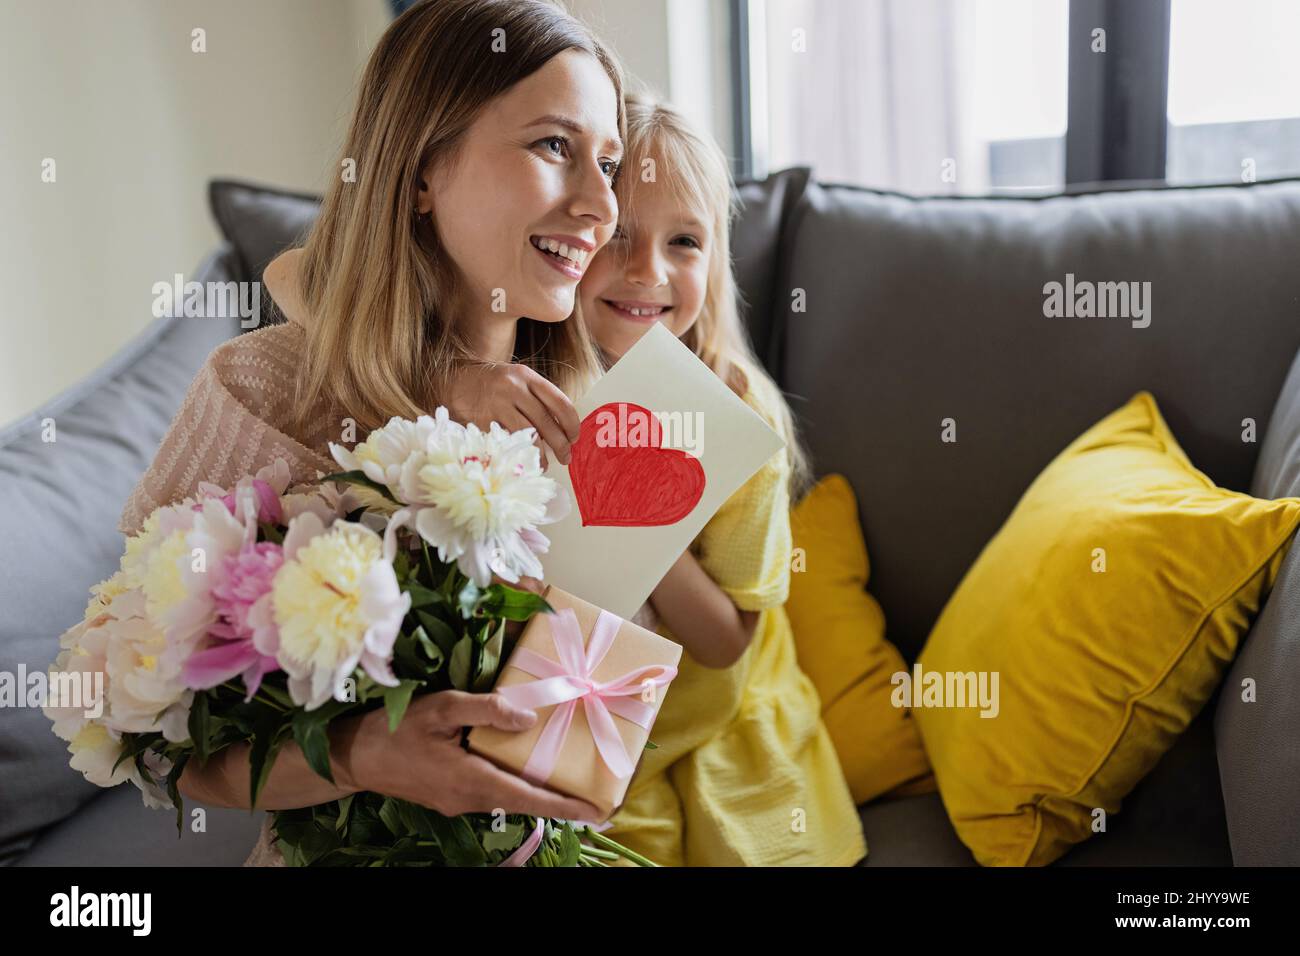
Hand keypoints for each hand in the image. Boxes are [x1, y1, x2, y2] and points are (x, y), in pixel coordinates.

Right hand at [352, 690, 602, 821]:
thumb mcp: (441, 707)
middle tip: (593, 793)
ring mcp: (457, 802)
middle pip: (523, 801)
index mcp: (470, 780)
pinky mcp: (448, 797)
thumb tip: (528, 719)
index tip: (596, 811)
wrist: (352, 756)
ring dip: (535, 790)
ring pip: (506, 797)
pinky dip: (511, 782)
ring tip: (567, 777)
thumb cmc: (394, 728)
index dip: (564, 805)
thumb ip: (486, 709)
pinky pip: (489, 791)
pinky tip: (520, 765)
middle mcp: (468, 799)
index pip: (528, 797)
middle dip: (558, 800)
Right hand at [444, 361, 580, 468]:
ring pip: (528, 435)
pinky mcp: (483, 420)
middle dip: (561, 444)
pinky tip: (523, 462)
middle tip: (566, 458)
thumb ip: (537, 399)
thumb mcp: (517, 381)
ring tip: (545, 465)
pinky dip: (518, 454)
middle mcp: (514, 388)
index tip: (575, 438)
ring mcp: (497, 404)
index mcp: (527, 377)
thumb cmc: (493, 384)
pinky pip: (506, 441)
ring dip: (541, 455)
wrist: (453, 379)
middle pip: (547, 422)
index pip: (560, 403)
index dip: (572, 425)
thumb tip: (563, 431)